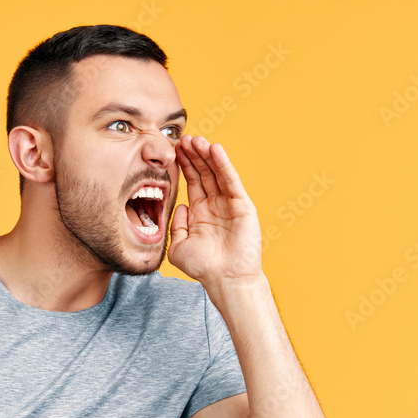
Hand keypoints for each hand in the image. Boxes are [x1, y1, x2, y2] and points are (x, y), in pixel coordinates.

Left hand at [168, 134, 263, 287]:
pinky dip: (223, 164)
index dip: (184, 165)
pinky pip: (231, 181)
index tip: (174, 150)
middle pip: (204, 173)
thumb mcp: (179, 246)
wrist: (225, 280)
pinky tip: (215, 149)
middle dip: (194, 155)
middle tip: (183, 137)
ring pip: (216, 173)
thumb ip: (176, 225)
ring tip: (197, 139)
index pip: (192, 182)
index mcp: (201, 213)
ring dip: (207, 155)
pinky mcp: (242, 206)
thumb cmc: (204, 268)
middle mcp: (215, 206)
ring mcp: (229, 204)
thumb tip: (179, 205)